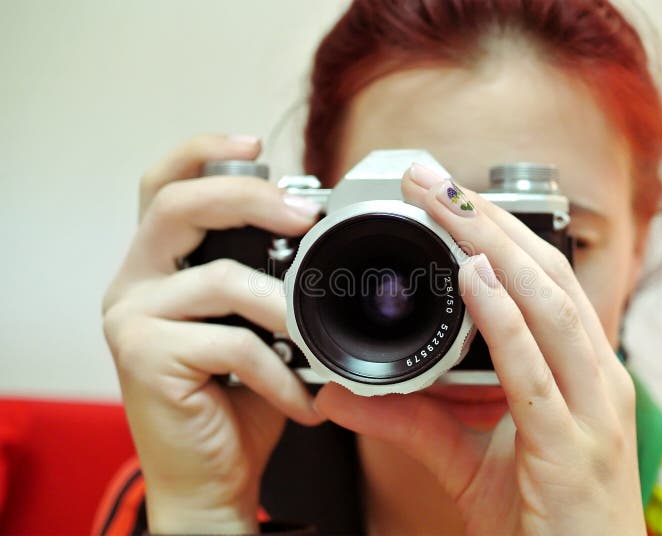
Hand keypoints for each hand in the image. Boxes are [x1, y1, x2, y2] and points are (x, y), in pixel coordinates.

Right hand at [102, 135, 324, 532]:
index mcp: (160, 265)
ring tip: (314, 347)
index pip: (166, 187)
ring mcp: (131, 317)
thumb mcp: (257, 326)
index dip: (203, 153)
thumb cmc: (238, 398)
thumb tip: (317, 234)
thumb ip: (267, 279)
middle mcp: (134, 281)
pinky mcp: (141, 356)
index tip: (254, 144)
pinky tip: (301, 401)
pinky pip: (233, 343)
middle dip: (250, 198)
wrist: (212, 477)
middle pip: (179, 206)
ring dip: (284, 312)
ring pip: (220, 280)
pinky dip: (280, 373)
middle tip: (304, 217)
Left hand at [314, 164, 644, 534]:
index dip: (499, 231)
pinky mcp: (573, 447)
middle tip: (432, 177)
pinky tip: (476, 274)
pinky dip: (506, 318)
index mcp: (579, 372)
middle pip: (545, 274)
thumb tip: (341, 394)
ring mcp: (591, 410)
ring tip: (446, 203)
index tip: (447, 195)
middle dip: (487, 219)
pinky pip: (536, 371)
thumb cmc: (545, 520)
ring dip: (492, 246)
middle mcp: (595, 379)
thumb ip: (408, 423)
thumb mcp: (466, 462)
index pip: (543, 281)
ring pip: (547, 305)